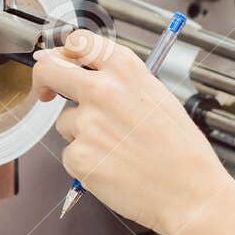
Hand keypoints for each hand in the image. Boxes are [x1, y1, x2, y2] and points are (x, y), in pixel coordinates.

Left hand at [33, 30, 234, 234]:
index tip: (62, 63)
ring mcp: (87, 123)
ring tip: (119, 151)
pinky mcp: (78, 155)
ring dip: (81, 134)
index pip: (79, 42)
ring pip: (65, 122)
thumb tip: (86, 76)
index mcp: (126, 70)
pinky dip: (87, 162)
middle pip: (49, 69)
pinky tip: (115, 168)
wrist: (191, 192)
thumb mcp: (159, 99)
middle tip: (46, 92)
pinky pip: (70, 154)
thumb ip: (122, 83)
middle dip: (43, 79)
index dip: (65, 53)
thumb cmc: (182, 151)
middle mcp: (103, 90)